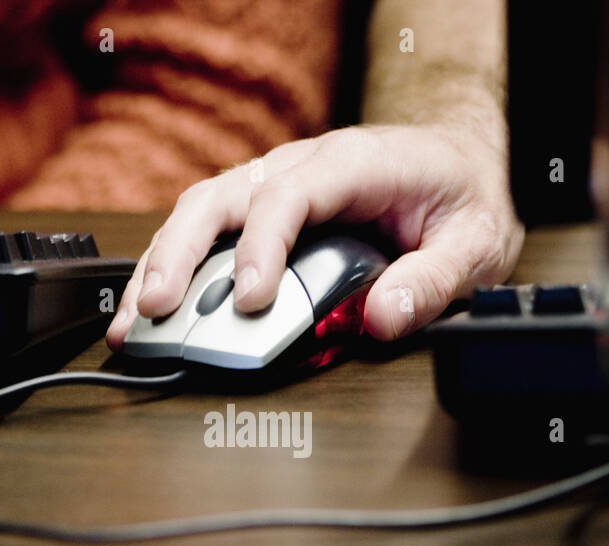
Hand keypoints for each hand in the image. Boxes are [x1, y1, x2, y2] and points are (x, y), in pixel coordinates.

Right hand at [106, 123, 523, 349]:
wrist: (460, 161)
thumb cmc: (461, 197)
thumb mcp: (474, 244)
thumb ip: (432, 282)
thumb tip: (383, 318)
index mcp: (354, 163)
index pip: (290, 196)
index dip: (261, 247)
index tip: (250, 300)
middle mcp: (303, 167)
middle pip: (222, 198)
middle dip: (181, 254)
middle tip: (157, 308)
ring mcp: (276, 185)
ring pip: (201, 213)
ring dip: (162, 265)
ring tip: (133, 321)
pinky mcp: (264, 211)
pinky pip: (209, 232)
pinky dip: (174, 269)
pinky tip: (149, 308)